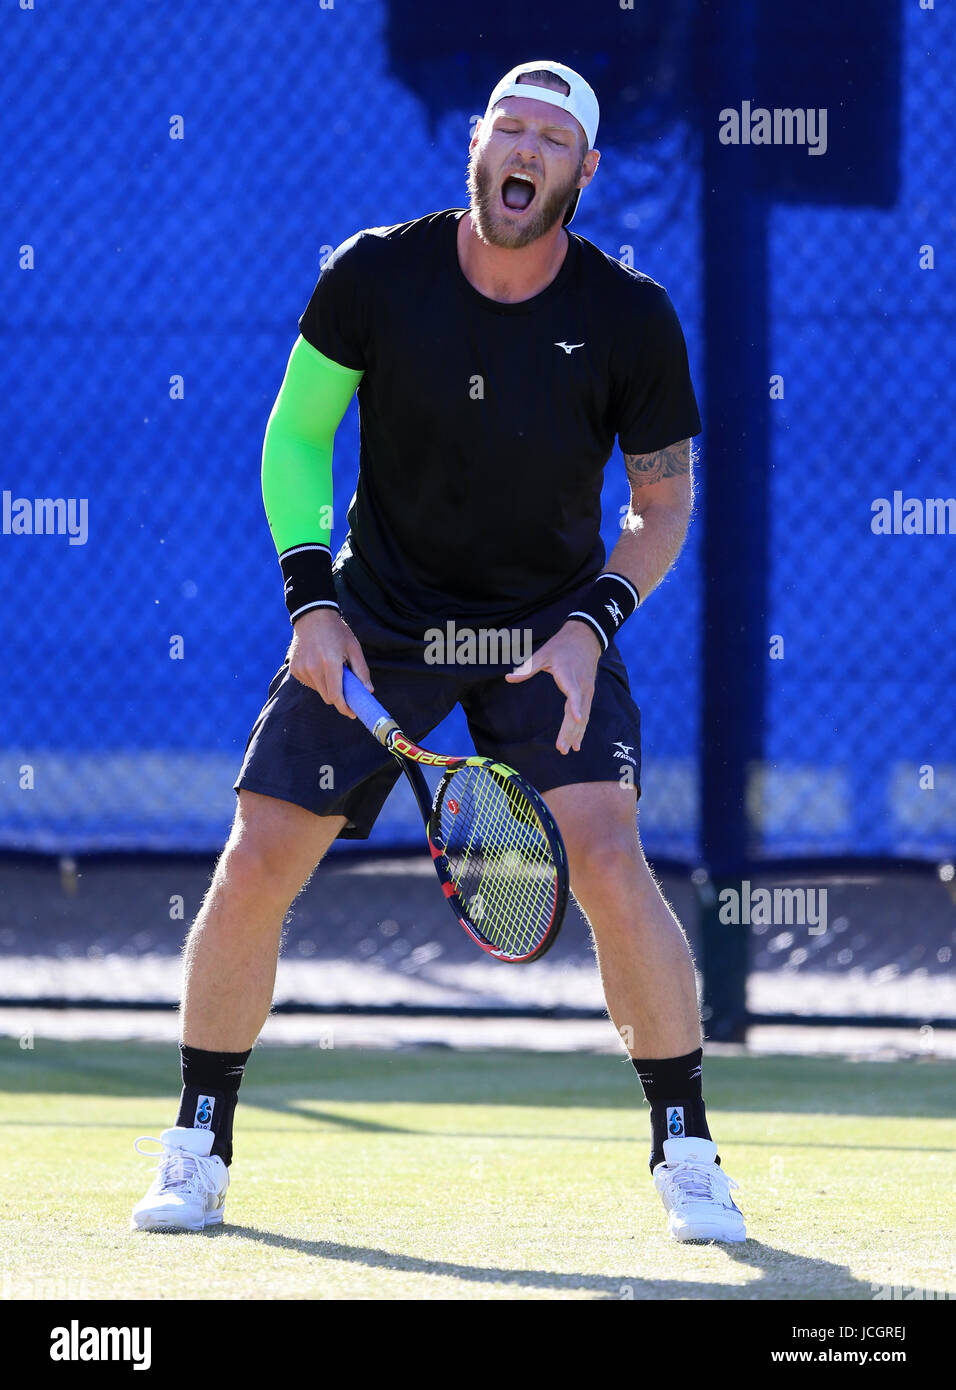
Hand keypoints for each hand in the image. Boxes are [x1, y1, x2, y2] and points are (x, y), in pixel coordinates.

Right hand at [287, 608, 372, 717]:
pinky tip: (320, 666)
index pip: (336, 695)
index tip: (352, 713)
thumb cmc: (336, 631)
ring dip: (327, 687)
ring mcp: (301, 669)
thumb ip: (361, 670)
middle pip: (327, 697)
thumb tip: (368, 691)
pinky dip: (318, 680)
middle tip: (347, 691)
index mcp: (330, 662)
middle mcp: (313, 667)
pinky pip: (310, 683)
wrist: (312, 616)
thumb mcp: (354, 647)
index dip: (344, 707)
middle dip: (338, 698)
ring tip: (332, 669)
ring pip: (319, 691)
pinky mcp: (294, 669)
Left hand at [505, 619, 600, 753]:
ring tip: (568, 750)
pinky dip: (581, 729)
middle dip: (570, 731)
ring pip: (583, 716)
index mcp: (570, 676)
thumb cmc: (562, 646)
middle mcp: (582, 686)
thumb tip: (508, 677)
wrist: (586, 637)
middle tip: (562, 748)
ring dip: (576, 734)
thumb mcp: (543, 653)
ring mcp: (587, 691)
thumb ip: (527, 668)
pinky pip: (586, 714)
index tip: (578, 718)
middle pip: (577, 712)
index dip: (576, 706)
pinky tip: (577, 743)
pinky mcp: (588, 694)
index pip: (574, 693)